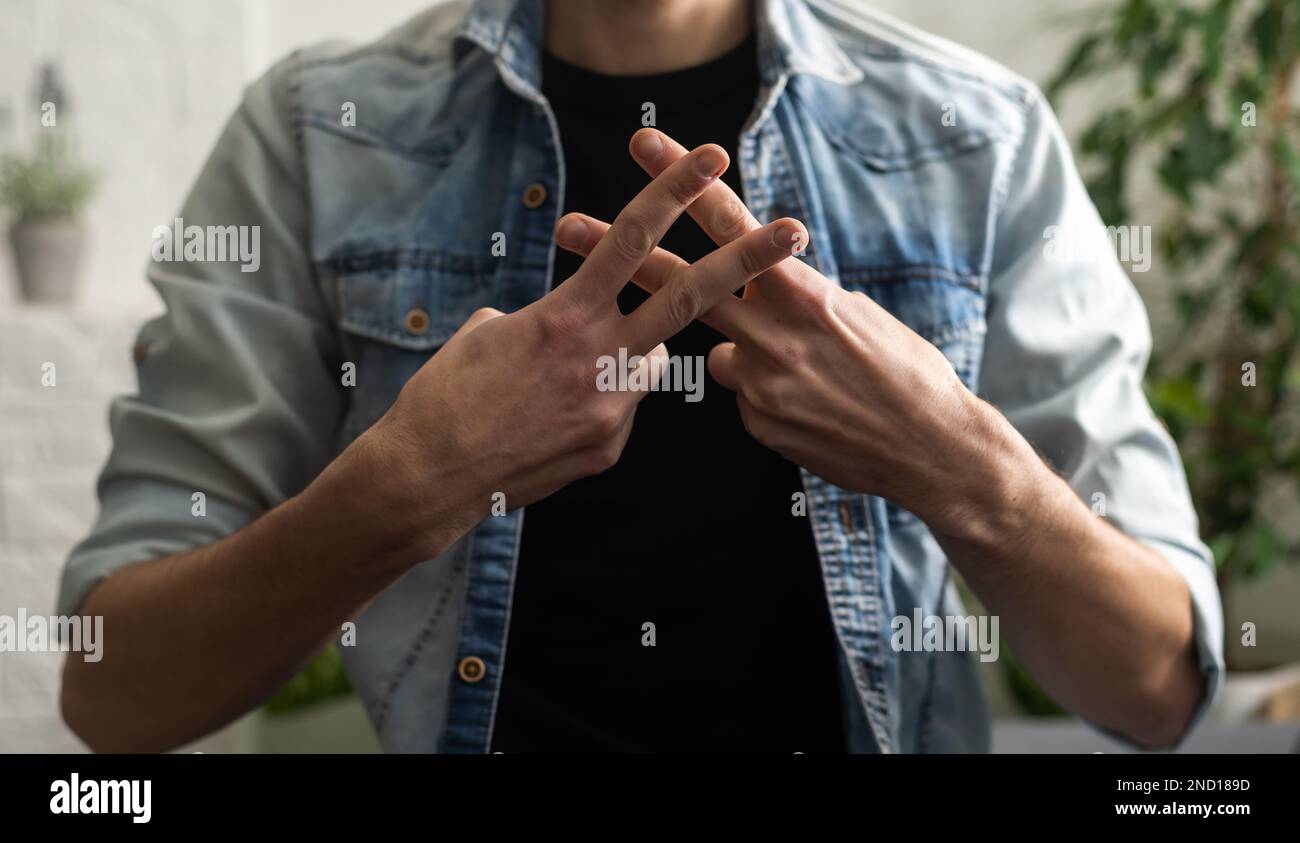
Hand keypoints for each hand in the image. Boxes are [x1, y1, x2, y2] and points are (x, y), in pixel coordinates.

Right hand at [364, 139, 808, 556]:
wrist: (429, 478)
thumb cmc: (445, 395)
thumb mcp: (487, 333)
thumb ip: (544, 316)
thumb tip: (570, 322)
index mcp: (566, 316)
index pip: (631, 240)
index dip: (674, 193)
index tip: (711, 158)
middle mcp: (600, 357)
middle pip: (688, 298)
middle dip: (745, 261)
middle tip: (793, 232)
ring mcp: (611, 407)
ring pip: (646, 363)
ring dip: (623, 356)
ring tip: (550, 384)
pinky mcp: (609, 447)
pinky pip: (618, 410)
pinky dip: (594, 406)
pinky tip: (546, 424)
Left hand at [556, 128, 997, 533]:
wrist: (931, 448)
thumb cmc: (906, 373)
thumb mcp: (855, 317)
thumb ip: (794, 304)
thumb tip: (751, 308)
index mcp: (803, 291)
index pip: (731, 226)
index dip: (683, 183)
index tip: (645, 147)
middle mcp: (773, 331)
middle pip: (682, 284)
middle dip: (621, 253)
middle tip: (567, 225)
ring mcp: (761, 380)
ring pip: (724, 352)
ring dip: (753, 354)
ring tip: (814, 375)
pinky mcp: (759, 421)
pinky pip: (747, 397)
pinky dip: (773, 398)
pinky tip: (817, 413)